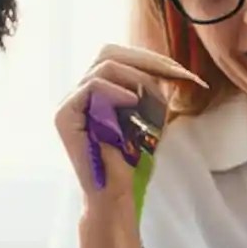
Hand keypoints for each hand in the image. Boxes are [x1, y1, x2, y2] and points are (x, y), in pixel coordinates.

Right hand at [55, 43, 202, 205]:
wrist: (116, 195)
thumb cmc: (132, 162)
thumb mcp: (150, 117)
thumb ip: (153, 91)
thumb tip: (170, 68)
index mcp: (97, 90)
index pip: (120, 57)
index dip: (150, 58)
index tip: (181, 71)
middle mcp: (80, 92)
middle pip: (110, 52)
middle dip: (147, 60)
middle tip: (176, 73)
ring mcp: (70, 102)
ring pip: (104, 65)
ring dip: (137, 77)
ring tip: (153, 99)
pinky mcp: (64, 115)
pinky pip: (91, 87)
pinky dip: (116, 90)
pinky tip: (133, 101)